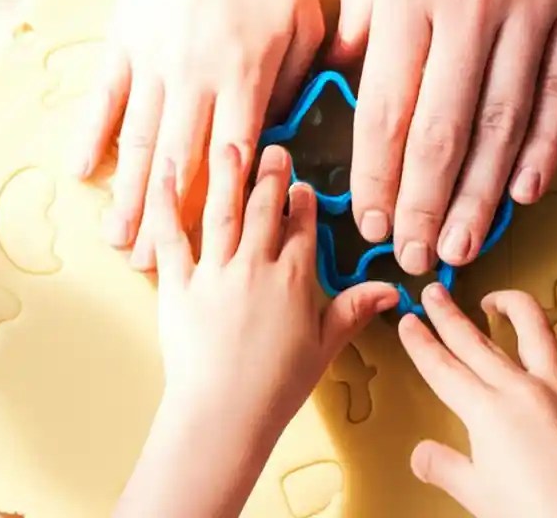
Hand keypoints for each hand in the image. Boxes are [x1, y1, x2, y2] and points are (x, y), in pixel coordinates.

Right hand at [71, 0, 322, 271]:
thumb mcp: (305, 24)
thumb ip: (291, 85)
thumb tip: (272, 136)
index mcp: (244, 79)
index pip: (231, 160)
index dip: (217, 212)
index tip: (207, 254)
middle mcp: (194, 79)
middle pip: (177, 164)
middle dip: (161, 222)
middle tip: (145, 268)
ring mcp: (154, 61)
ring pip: (137, 140)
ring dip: (126, 193)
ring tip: (113, 238)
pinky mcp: (125, 41)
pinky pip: (104, 96)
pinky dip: (90, 134)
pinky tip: (79, 170)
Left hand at [113, 145, 396, 517]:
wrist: (224, 413)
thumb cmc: (275, 388)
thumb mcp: (323, 348)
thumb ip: (353, 311)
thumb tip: (392, 291)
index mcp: (293, 281)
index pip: (301, 229)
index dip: (302, 204)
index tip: (301, 184)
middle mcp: (255, 267)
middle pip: (265, 210)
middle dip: (270, 176)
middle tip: (273, 149)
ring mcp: (215, 273)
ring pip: (223, 211)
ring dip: (228, 175)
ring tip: (231, 144)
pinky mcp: (178, 285)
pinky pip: (171, 236)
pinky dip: (165, 204)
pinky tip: (164, 174)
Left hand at [334, 0, 556, 271]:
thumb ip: (365, 5)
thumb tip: (347, 80)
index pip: (388, 105)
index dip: (378, 174)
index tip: (368, 221)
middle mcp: (472, 5)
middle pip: (444, 130)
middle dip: (425, 205)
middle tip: (413, 257)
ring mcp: (537, 5)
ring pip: (505, 121)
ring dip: (483, 195)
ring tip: (465, 246)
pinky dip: (546, 144)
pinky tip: (526, 189)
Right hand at [398, 286, 556, 517]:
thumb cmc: (531, 515)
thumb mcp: (474, 493)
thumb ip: (443, 467)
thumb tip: (421, 454)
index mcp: (484, 411)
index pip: (442, 368)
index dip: (421, 343)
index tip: (409, 322)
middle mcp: (519, 389)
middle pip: (474, 342)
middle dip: (448, 314)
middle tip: (434, 293)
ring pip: (534, 331)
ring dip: (513, 306)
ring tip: (497, 297)